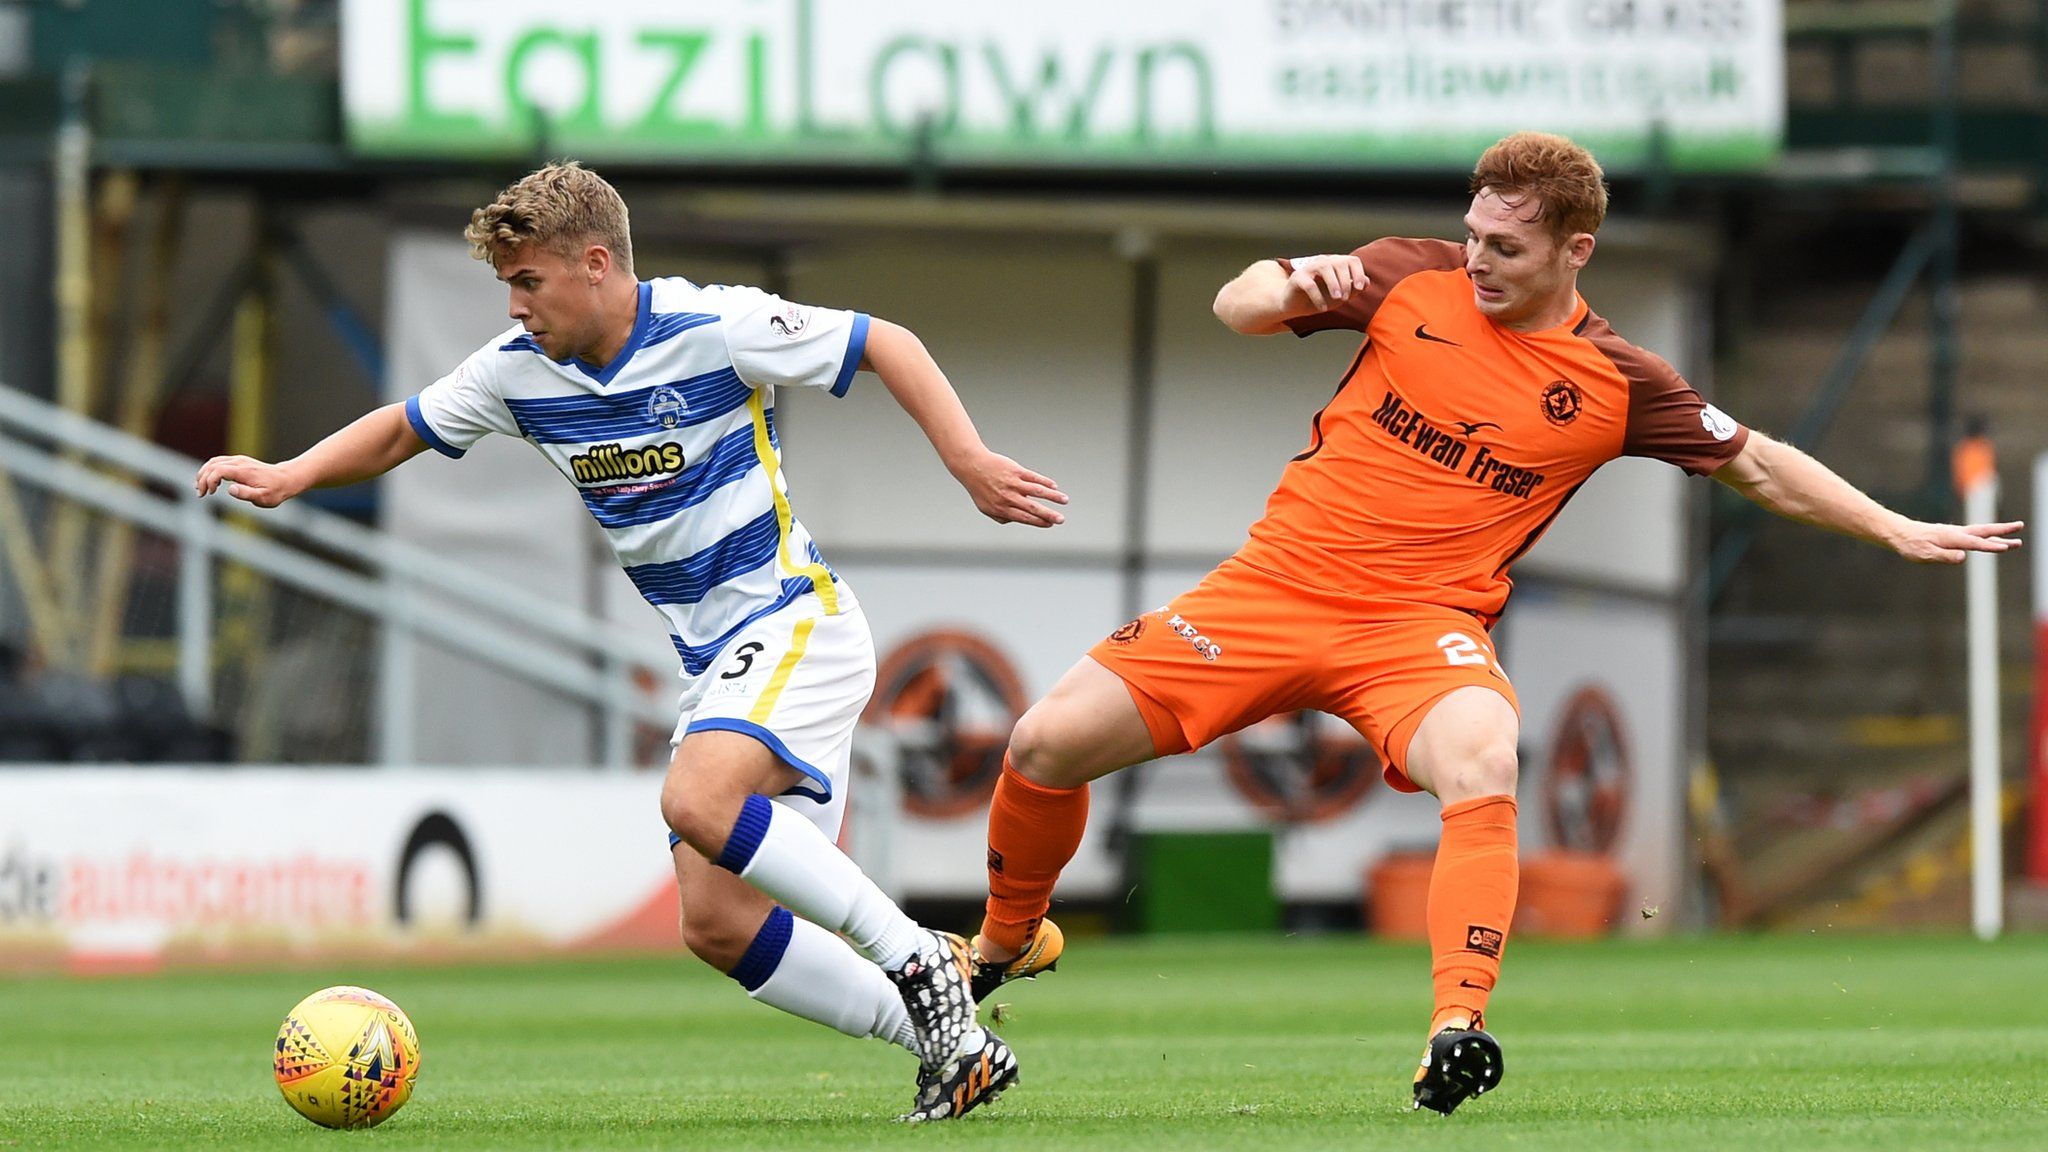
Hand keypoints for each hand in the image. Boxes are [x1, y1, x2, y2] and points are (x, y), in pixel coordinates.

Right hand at [194, 455, 302, 508]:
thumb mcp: (264, 497)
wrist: (287, 479)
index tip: (210, 493)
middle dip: (202, 479)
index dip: (209, 481)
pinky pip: (219, 462)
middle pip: (212, 465)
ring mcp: (239, 460)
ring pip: (213, 462)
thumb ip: (246, 494)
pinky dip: (210, 470)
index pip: (218, 470)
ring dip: (204, 474)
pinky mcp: (239, 461)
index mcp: (244, 471)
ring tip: (201, 488)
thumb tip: (230, 489)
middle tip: (201, 494)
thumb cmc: (276, 491)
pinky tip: (209, 482)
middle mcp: (239, 462)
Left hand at [949, 449, 1067, 527]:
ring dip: (1053, 496)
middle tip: (1061, 520)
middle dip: (1049, 515)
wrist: (972, 466)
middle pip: (1033, 508)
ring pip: (1037, 491)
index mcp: (1002, 509)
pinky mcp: (1016, 471)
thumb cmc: (980, 488)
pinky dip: (1045, 482)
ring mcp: (1013, 483)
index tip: (1050, 524)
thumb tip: (1016, 521)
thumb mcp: (985, 508)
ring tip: (1065, 500)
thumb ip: (1001, 517)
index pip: (1024, 518)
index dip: (1038, 522)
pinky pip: (1034, 477)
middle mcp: (1009, 497)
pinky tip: (1054, 486)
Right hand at [1286, 254, 1367, 310]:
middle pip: (1339, 262)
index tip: (1360, 288)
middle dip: (1345, 282)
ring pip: (1325, 268)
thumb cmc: (1320, 300)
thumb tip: (1367, 281)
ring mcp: (1309, 268)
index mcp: (1335, 265)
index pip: (1352, 260)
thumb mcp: (1340, 297)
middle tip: (1344, 298)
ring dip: (1334, 284)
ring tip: (1337, 299)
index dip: (1358, 273)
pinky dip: (1318, 297)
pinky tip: (1322, 308)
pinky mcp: (1297, 278)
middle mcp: (1322, 262)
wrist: (1295, 307)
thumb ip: (1354, 289)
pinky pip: (1310, 284)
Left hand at [1888, 519, 2022, 562]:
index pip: (1975, 543)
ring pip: (1981, 532)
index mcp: (1951, 538)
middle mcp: (1956, 533)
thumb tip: (1963, 557)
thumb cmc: (1911, 546)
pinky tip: (1992, 539)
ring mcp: (1955, 533)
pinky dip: (1987, 535)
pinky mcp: (1953, 535)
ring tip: (2015, 538)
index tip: (2006, 547)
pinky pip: (1974, 535)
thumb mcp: (1925, 555)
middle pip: (1983, 531)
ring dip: (1998, 533)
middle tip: (2020, 528)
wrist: (1900, 533)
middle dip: (2003, 530)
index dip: (1990, 546)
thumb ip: (1945, 556)